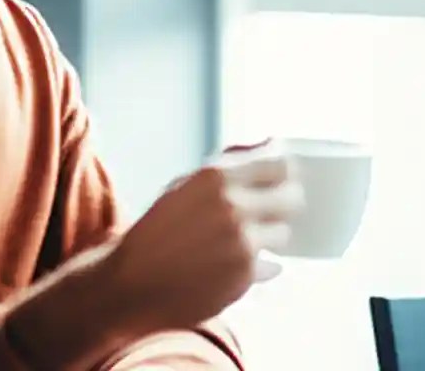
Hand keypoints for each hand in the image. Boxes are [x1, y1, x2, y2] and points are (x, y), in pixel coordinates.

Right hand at [104, 141, 303, 332]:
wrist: (133, 282)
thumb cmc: (158, 230)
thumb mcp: (185, 185)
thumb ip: (231, 162)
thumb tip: (272, 143)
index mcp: (217, 177)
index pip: (279, 165)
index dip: (284, 173)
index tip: (281, 179)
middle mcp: (233, 206)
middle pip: (292, 197)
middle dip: (283, 203)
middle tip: (269, 211)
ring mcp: (242, 242)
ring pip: (283, 232)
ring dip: (268, 237)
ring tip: (238, 243)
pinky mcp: (246, 275)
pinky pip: (271, 265)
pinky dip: (256, 266)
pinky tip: (228, 265)